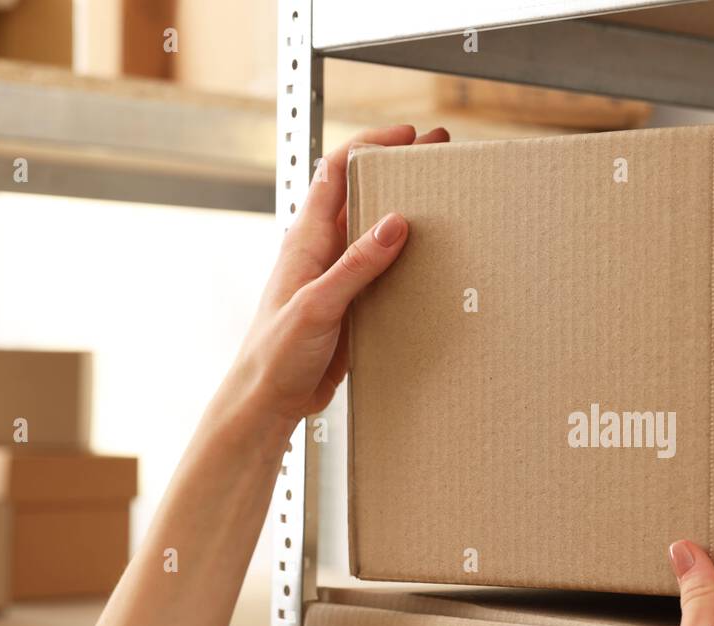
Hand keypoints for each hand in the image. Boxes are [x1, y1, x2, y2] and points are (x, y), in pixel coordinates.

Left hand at [224, 124, 449, 434]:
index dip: (371, 146)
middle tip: (438, 157)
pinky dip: (408, 260)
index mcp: (305, 240)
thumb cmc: (274, 354)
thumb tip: (394, 223)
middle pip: (362, 195)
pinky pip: (384, 272)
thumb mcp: (317, 305)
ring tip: (444, 203)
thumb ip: (355, 265)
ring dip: (407, 214)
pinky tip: (432, 264)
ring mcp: (338, 277)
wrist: (268, 400)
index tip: (408, 138)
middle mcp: (322, 251)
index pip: (336, 172)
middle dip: (399, 171)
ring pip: (375, 233)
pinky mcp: (351, 304)